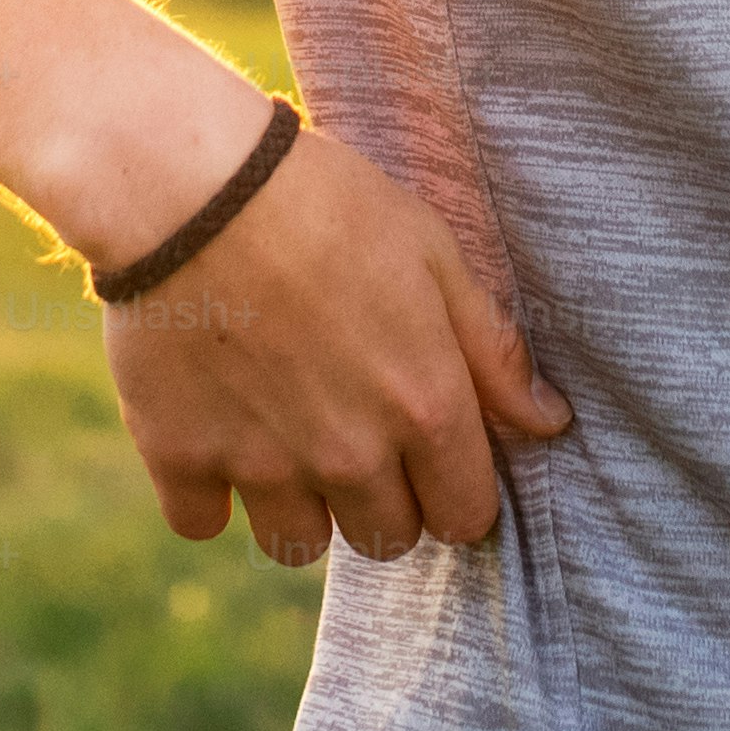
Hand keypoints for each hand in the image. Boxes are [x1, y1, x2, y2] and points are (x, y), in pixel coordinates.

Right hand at [102, 125, 568, 567]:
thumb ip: (492, 349)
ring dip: (296, 502)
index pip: (464, 516)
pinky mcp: (180, 458)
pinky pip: (204, 523)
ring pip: (297, 544)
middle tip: (347, 426)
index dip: (450, 488)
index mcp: (424, 406)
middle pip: (385, 540)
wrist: (190, 186)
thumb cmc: (326, 203)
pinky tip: (210, 426)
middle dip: (377, 499)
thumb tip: (549, 422)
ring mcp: (263, 465)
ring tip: (278, 427)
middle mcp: (350, 455)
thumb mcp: (431, 252)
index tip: (425, 450)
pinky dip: (207, 489)